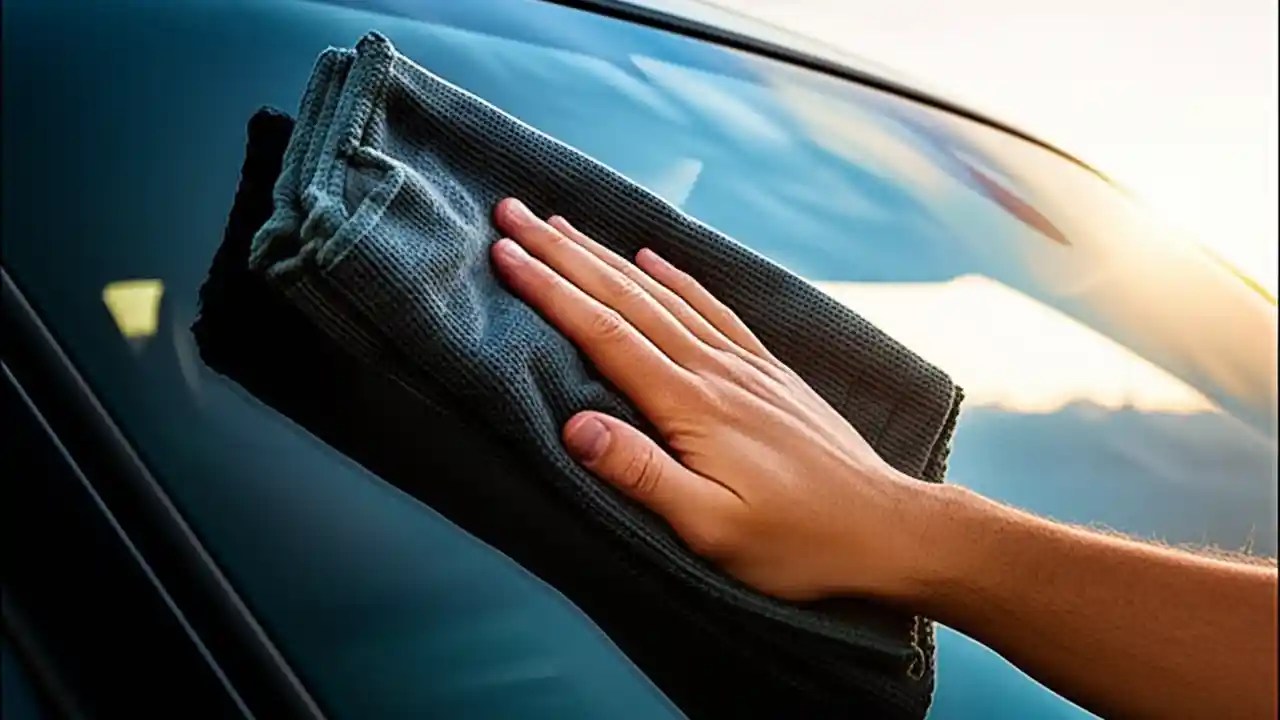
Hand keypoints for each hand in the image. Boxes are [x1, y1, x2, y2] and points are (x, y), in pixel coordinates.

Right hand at [490, 198, 944, 601]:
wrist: (887, 526)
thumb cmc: (797, 542)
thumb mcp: (712, 530)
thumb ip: (643, 475)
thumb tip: (575, 426)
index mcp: (691, 406)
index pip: (604, 334)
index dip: (550, 291)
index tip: (505, 253)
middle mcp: (715, 370)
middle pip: (626, 297)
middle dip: (564, 253)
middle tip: (515, 213)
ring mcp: (745, 365)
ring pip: (663, 293)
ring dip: (607, 255)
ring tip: (565, 224)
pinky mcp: (768, 371)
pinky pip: (712, 307)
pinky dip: (676, 276)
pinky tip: (654, 257)